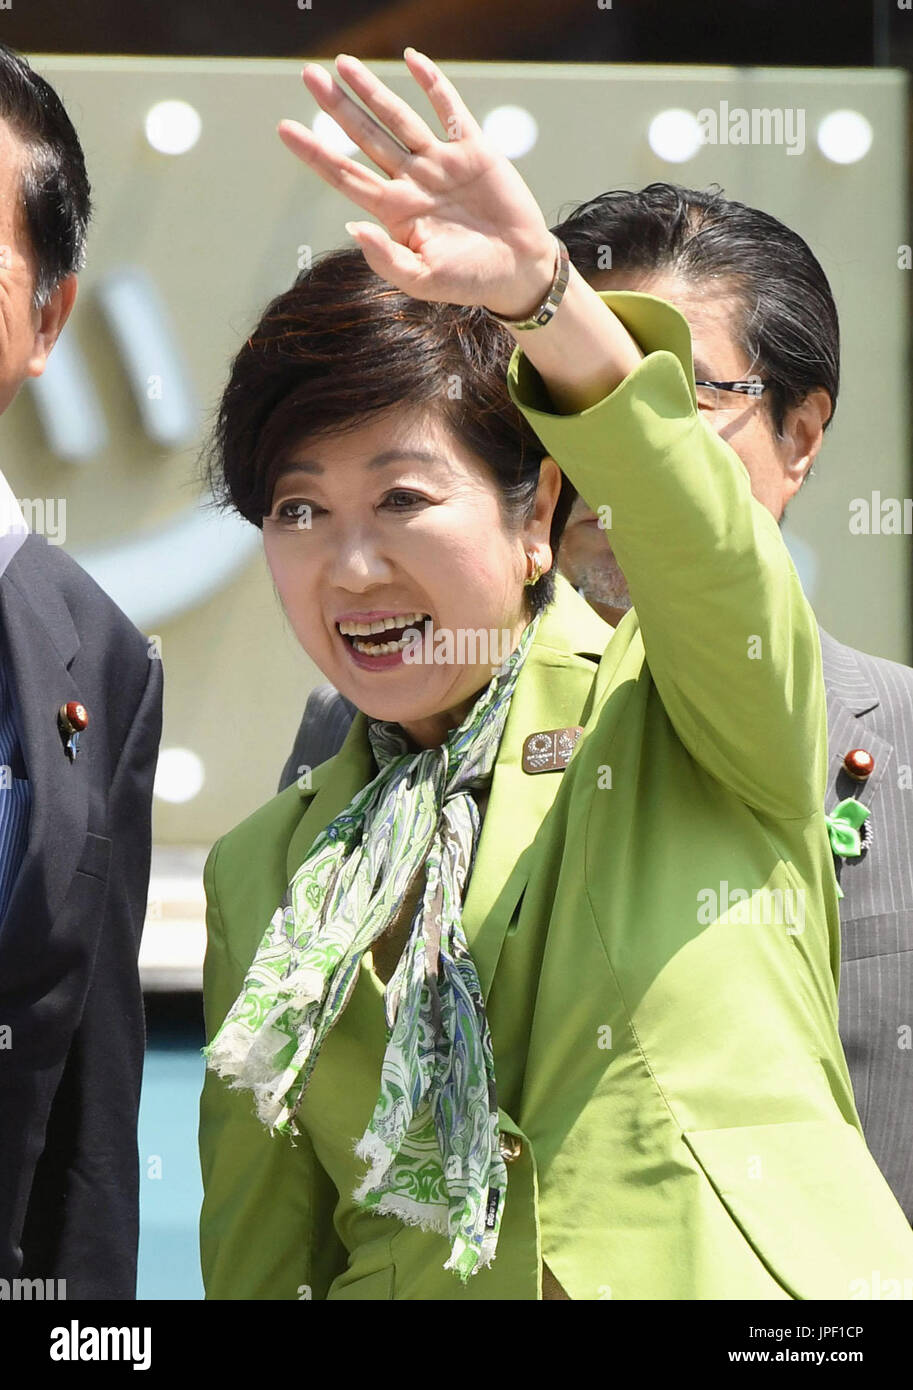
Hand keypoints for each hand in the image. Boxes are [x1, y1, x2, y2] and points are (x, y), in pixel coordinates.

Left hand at [277, 48, 556, 317]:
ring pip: (399, 118)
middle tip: (309, 76)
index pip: (346, 175)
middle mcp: (412, 181)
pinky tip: (411, 59)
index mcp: (395, 211)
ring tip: (344, 64)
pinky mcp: (474, 150)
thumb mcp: (423, 280)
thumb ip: (387, 260)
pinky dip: (433, 85)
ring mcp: (441, 163)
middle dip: (337, 107)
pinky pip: (449, 110)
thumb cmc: (469, 280)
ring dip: (372, 90)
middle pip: (365, 137)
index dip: (315, 152)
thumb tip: (354, 227)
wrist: (518, 270)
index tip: (285, 128)